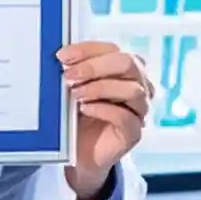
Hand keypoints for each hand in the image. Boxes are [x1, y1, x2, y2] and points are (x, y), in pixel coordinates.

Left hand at [58, 41, 152, 199]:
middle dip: (95, 66)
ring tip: (75, 94)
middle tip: (69, 75)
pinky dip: (103, 109)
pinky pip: (126, 117)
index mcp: (123, 68)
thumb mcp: (73, 86)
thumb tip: (61, 55)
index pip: (112, 49)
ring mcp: (139, 110)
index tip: (62, 56)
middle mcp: (138, 85)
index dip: (87, 50)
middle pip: (129, 63)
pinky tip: (85, 109)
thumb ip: (74, 69)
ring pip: (133, 90)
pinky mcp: (134, 132)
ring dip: (100, 88)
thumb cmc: (77, 112)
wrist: (78, 150)